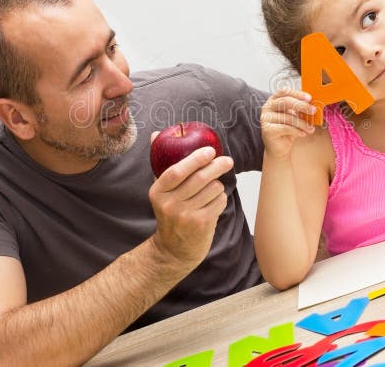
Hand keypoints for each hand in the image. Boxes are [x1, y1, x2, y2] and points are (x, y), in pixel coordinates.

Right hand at [148, 131, 232, 268]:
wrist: (173, 250)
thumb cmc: (170, 213)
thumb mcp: (161, 191)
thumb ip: (161, 163)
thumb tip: (156, 134)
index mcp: (157, 192)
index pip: (175, 171)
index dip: (194, 159)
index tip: (209, 150)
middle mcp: (169, 205)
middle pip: (199, 178)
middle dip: (217, 166)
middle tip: (227, 160)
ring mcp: (185, 216)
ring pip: (213, 189)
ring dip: (218, 186)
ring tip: (213, 190)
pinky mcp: (201, 224)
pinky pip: (219, 201)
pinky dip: (221, 198)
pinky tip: (214, 202)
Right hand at [260, 89, 315, 159]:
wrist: (279, 148)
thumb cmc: (288, 130)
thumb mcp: (295, 116)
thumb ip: (300, 109)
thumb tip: (312, 104)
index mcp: (274, 100)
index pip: (285, 92)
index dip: (297, 94)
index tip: (309, 98)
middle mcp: (267, 107)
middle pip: (285, 102)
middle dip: (301, 105)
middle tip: (313, 110)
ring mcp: (265, 118)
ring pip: (288, 117)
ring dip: (302, 123)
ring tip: (311, 128)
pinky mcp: (267, 130)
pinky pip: (285, 128)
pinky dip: (297, 131)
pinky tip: (303, 134)